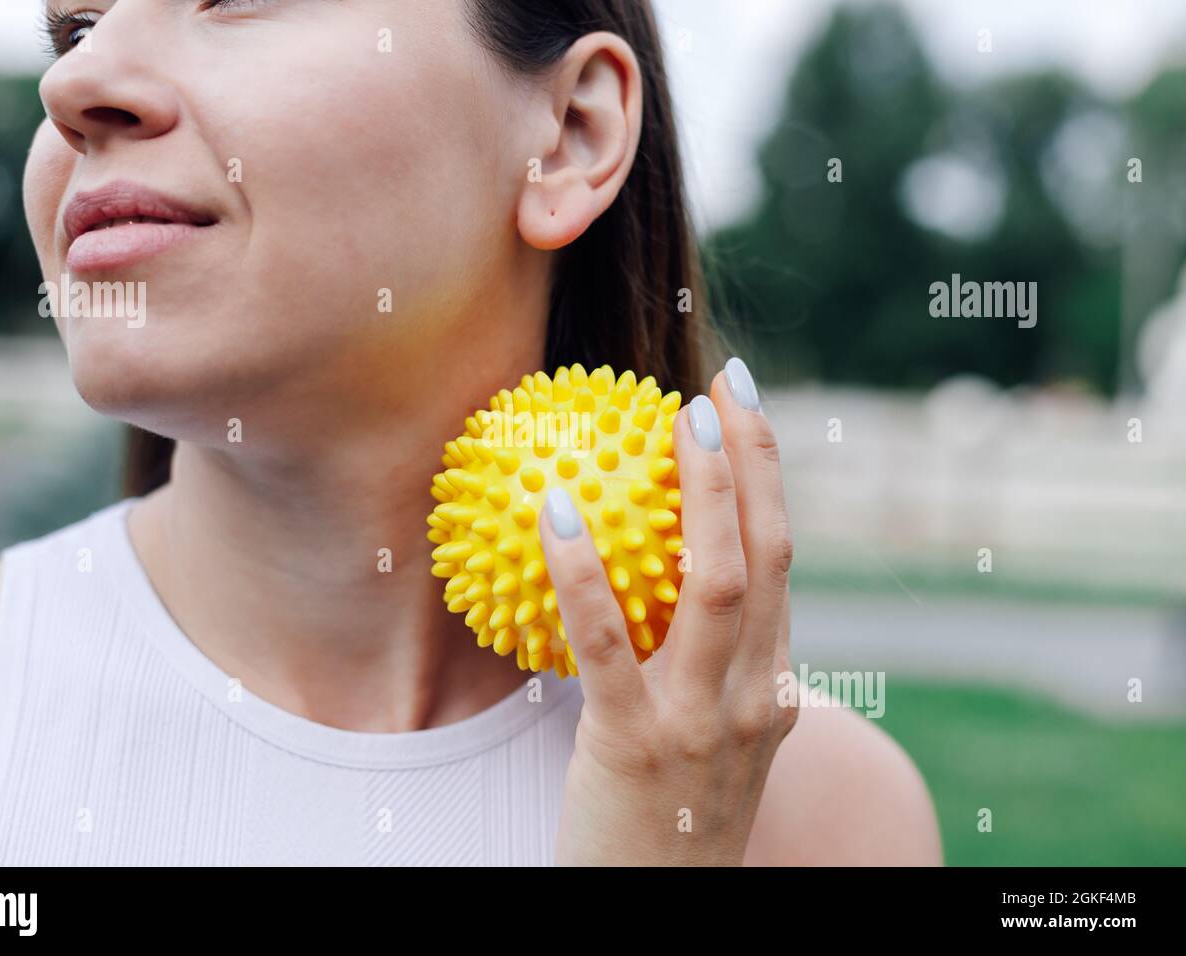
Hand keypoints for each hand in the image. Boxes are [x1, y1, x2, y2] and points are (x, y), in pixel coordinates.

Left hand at [542, 357, 796, 865]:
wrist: (664, 916)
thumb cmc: (673, 825)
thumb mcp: (710, 746)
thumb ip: (702, 674)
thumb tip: (651, 593)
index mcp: (774, 689)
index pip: (785, 565)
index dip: (771, 482)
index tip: (747, 412)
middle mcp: (757, 695)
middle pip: (773, 554)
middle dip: (756, 461)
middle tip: (723, 386)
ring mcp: (706, 720)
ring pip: (720, 582)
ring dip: (706, 490)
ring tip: (675, 418)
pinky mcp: (640, 744)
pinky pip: (608, 640)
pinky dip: (585, 570)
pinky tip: (555, 511)